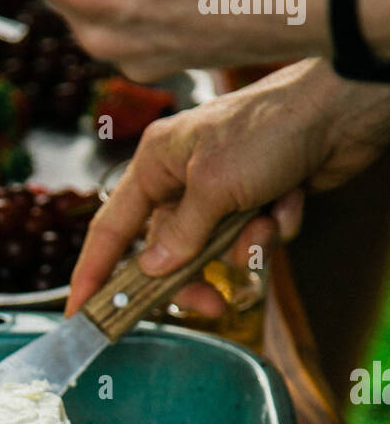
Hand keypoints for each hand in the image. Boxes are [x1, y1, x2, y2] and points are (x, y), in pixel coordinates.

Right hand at [66, 60, 389, 315]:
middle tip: (208, 304)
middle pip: (166, 250)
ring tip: (265, 229)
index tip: (82, 312)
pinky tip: (289, 201)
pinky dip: (274, 227)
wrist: (341, 111)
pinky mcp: (258, 199)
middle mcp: (182, 177)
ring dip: (245, 246)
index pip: (111, 228)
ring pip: (215, 249)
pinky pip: (253, 237)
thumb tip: (151, 270)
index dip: (94, 273)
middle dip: (193, 276)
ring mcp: (221, 190)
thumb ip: (180, 234)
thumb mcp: (214, 186)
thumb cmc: (270, 129)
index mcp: (156, 164)